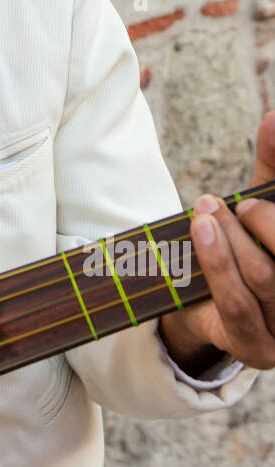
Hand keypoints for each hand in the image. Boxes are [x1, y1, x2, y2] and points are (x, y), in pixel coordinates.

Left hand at [158, 110, 274, 373]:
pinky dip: (218, 263)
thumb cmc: (245, 245)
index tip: (251, 198)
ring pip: (266, 278)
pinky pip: (237, 304)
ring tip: (206, 210)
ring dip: (231, 238)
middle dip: (264, 222)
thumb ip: (273, 166)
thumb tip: (273, 116)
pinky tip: (202, 231)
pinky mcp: (255, 350)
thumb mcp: (262, 205)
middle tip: (232, 203)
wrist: (198, 303)